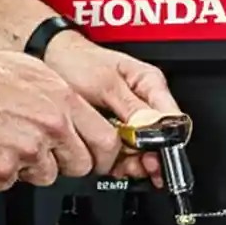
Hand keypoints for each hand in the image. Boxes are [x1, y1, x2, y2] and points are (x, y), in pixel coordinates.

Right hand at [0, 49, 121, 189]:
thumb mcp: (37, 72)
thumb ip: (64, 99)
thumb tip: (81, 115)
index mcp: (63, 102)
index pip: (107, 141)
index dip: (104, 155)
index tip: (99, 158)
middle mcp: (50, 127)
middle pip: (80, 166)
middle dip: (66, 162)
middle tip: (46, 150)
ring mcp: (26, 151)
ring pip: (46, 177)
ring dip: (31, 167)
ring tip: (9, 140)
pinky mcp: (0, 170)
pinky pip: (11, 183)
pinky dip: (1, 172)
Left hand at [44, 35, 181, 184]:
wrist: (52, 59)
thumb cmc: (78, 62)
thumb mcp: (105, 84)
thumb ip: (131, 107)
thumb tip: (153, 127)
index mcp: (151, 84)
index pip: (173, 119)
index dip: (167, 141)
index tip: (154, 156)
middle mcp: (145, 101)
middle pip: (160, 137)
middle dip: (148, 155)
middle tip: (135, 165)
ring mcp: (131, 116)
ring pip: (143, 146)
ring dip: (133, 159)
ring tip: (121, 164)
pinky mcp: (117, 128)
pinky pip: (125, 149)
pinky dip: (119, 159)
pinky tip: (111, 162)